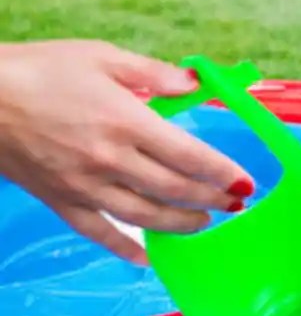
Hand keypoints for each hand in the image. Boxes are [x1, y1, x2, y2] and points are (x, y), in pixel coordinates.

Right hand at [0, 41, 253, 264]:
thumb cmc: (41, 69)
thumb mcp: (102, 57)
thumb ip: (154, 73)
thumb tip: (195, 82)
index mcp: (127, 122)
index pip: (189, 156)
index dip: (222, 172)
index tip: (245, 182)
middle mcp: (111, 160)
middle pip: (174, 190)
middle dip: (211, 200)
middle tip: (235, 205)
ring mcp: (85, 185)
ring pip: (144, 217)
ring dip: (181, 224)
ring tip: (205, 224)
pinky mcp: (60, 200)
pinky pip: (98, 232)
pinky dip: (124, 249)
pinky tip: (145, 259)